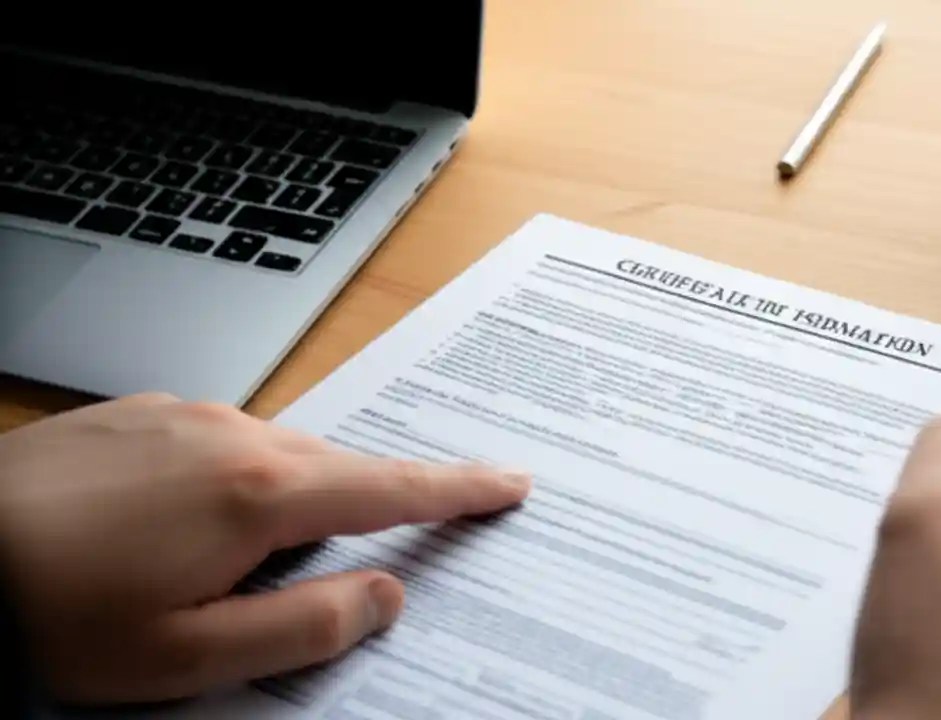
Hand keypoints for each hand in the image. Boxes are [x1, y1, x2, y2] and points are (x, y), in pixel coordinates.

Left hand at [0, 393, 529, 704]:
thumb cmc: (62, 616)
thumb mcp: (189, 658)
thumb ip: (305, 627)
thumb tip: (385, 595)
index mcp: (262, 495)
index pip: (393, 487)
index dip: (460, 489)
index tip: (511, 482)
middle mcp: (236, 435)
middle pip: (338, 469)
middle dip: (367, 504)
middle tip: (365, 551)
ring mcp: (187, 413)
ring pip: (281, 452)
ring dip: (294, 497)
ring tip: (249, 556)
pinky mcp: (145, 410)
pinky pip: (227, 439)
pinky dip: (244, 475)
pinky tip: (195, 519)